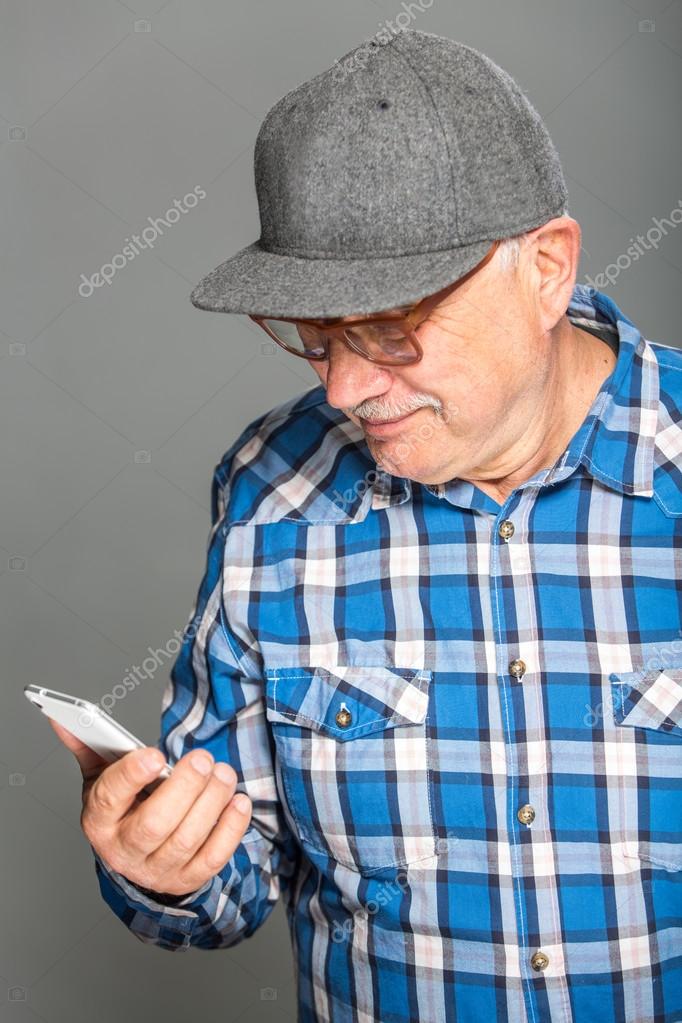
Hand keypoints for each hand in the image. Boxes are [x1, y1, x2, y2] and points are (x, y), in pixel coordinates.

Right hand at [48, 718, 251, 897]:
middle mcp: (125, 850)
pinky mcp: (187, 878)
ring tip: (224, 773)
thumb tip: (64, 718)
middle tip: (202, 758)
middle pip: (154, 824)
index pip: (109, 799)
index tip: (155, 754)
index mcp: (99, 820)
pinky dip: (230, 828)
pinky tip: (238, 801)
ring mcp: (157, 868)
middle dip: (183, 788)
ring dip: (211, 802)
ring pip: (186, 840)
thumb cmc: (123, 808)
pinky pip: (213, 858)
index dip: (131, 776)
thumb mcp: (101, 779)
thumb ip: (88, 746)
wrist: (138, 856)